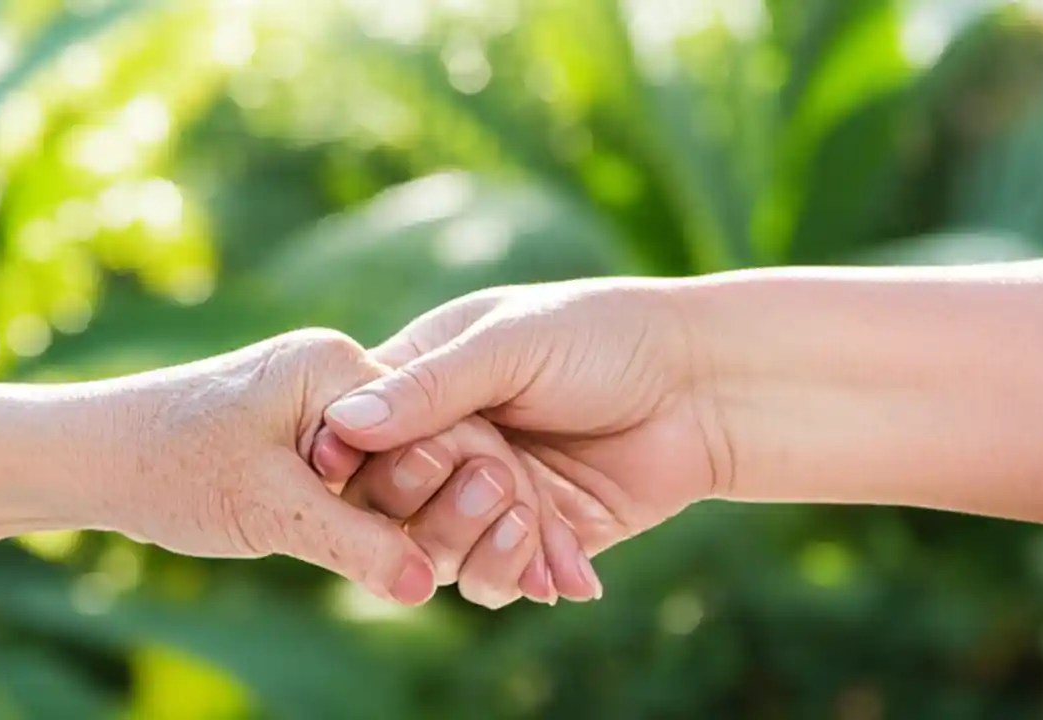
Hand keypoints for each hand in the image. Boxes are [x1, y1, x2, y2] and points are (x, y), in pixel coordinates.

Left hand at [96, 329, 435, 604]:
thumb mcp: (271, 512)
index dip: (450, 487)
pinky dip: (367, 510)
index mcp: (338, 365)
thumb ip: (355, 544)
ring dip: (395, 511)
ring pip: (394, 460)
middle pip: (423, 440)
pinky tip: (365, 548)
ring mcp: (321, 400)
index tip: (443, 544)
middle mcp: (338, 371)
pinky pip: (361, 469)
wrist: (89, 457)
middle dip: (425, 501)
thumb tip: (426, 585)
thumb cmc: (170, 469)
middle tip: (422, 558)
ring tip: (391, 558)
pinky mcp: (302, 430)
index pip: (437, 422)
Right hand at [323, 280, 729, 598]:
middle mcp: (447, 443)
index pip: (356, 438)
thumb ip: (429, 386)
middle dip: (434, 500)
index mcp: (424, 382)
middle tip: (495, 472)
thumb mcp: (510, 344)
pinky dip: (521, 575)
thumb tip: (340, 425)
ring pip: (436, 554)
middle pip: (389, 507)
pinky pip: (494, 580)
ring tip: (527, 510)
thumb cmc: (603, 337)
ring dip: (476, 542)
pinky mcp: (531, 537)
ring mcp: (486, 494)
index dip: (365, 462)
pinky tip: (565, 566)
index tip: (386, 467)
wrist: (701, 386)